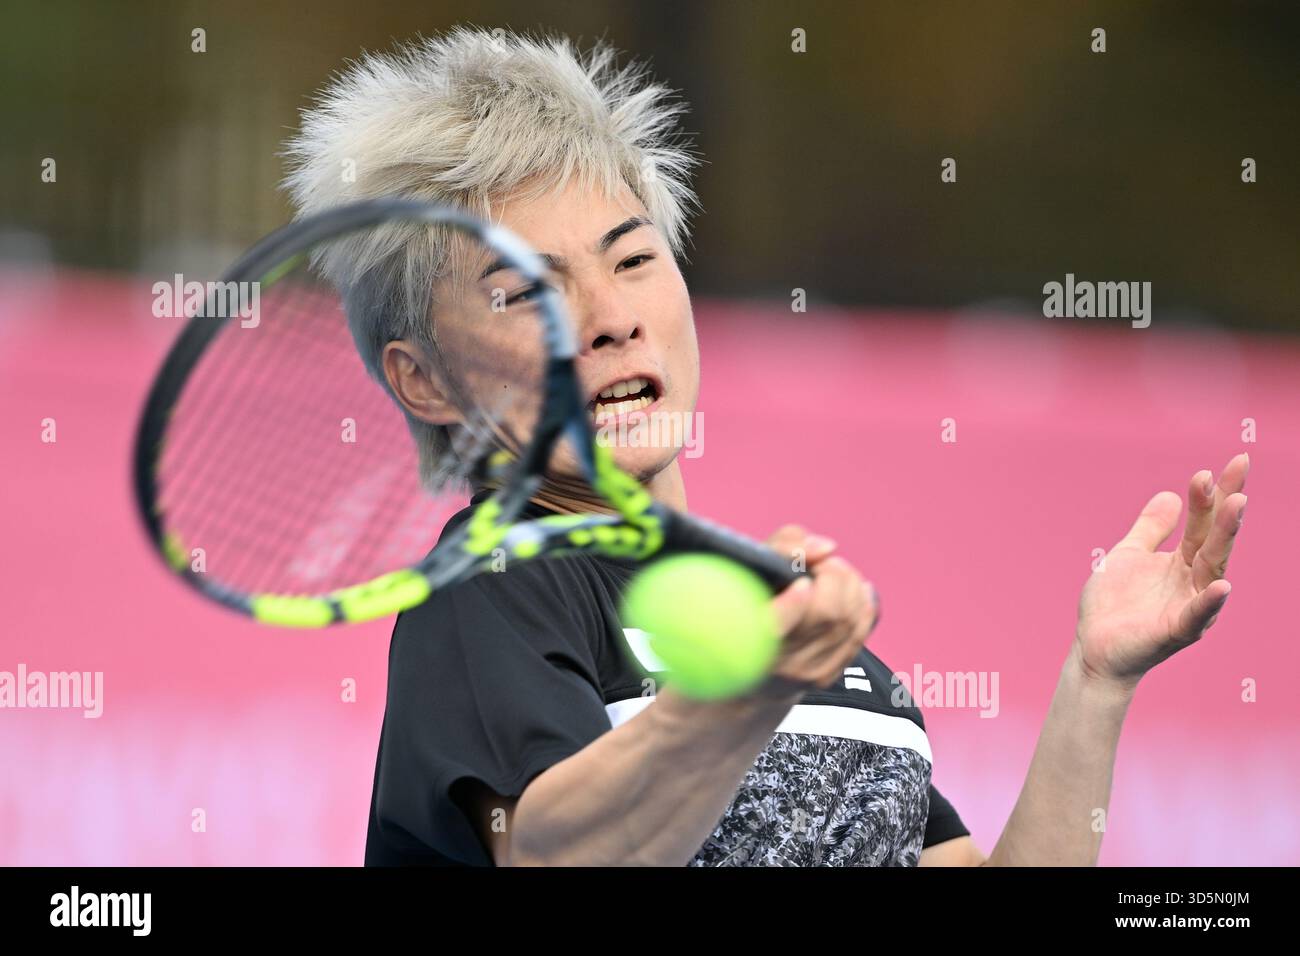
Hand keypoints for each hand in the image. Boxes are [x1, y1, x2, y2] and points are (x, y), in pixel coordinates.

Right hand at [748, 526, 878, 700]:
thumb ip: (786, 545)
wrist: (746, 659)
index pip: (774, 626)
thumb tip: (826, 548)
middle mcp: (774, 659)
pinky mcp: (824, 676)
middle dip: (835, 577)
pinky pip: (858, 635)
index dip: (792, 606)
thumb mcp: (756, 561)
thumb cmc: (751, 594)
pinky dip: (863, 605)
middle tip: (825, 563)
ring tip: (835, 573)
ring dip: (850, 586)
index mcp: (746, 630)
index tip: (802, 584)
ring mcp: (802, 672)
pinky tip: (857, 589)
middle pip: (826, 615)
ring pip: (848, 621)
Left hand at [1074, 453, 1249, 690]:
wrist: (1094, 647)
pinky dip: (1209, 602)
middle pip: (1215, 538)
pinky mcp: (1176, 631)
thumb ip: (1151, 528)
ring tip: (1238, 503)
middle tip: (1239, 469)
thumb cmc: (1114, 604)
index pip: (1203, 523)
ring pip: (1213, 567)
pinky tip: (1223, 586)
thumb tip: (1171, 494)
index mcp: (1182, 562)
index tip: (1224, 464)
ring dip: (1225, 536)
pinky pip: (1196, 615)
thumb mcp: (1129, 555)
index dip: (1212, 494)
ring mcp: (1188, 605)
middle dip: (1228, 505)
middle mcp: (1192, 581)